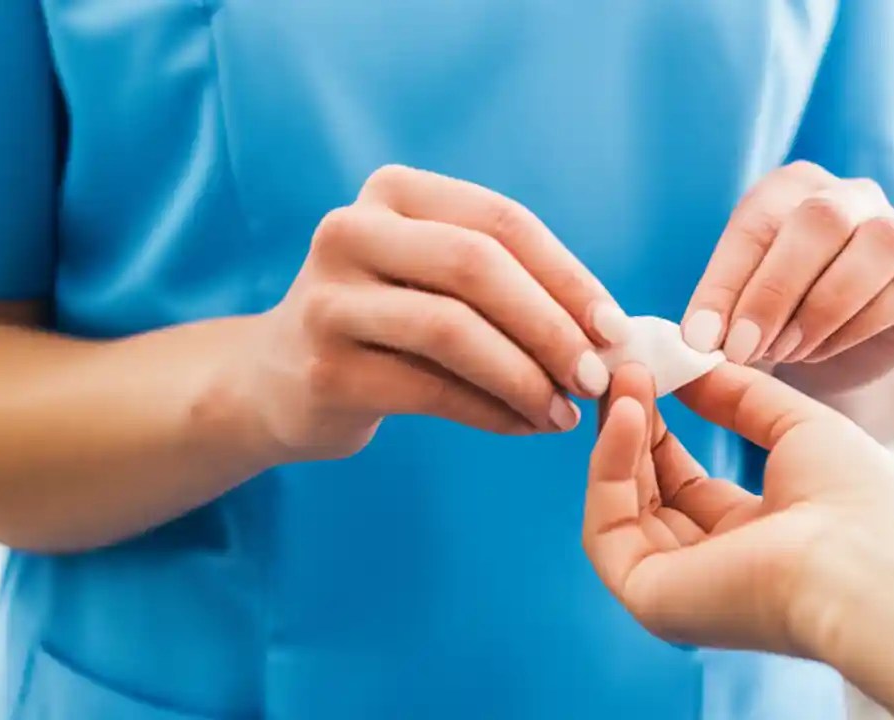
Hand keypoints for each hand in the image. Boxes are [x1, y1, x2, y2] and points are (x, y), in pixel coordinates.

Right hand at [232, 165, 630, 460]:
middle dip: (551, 327)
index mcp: (394, 192)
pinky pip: (430, 390)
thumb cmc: (389, 322)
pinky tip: (523, 426)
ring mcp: (329, 299)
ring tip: (563, 412)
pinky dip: (491, 412)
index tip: (615, 328)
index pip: (502, 221)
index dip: (568, 276)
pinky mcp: (324, 368)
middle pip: (477, 267)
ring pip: (452, 331)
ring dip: (525, 377)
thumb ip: (510, 285)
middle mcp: (352, 231)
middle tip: (595, 377)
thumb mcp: (436, 277)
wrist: (279, 378)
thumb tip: (609, 332)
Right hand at [582, 362, 893, 656]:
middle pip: (649, 494)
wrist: (864, 568)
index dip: (664, 431)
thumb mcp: (801, 428)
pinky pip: (607, 526)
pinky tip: (629, 414)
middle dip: (636, 427)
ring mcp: (678, 588)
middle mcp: (713, 570)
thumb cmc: (857, 507)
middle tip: (627, 368)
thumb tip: (691, 371)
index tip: (652, 376)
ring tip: (626, 379)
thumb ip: (743, 397)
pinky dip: (608, 466)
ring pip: (622, 506)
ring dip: (618, 437)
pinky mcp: (650, 596)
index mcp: (756, 542)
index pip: (688, 487)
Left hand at [681, 162, 893, 387]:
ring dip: (823, 310)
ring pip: (877, 245)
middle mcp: (848, 195)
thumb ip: (722, 312)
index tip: (702, 339)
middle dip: (776, 291)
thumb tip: (699, 339)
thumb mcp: (741, 306)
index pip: (756, 223)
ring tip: (786, 353)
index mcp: (789, 187)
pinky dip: (855, 328)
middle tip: (744, 349)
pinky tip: (822, 351)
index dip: (725, 283)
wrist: (842, 345)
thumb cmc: (780, 313)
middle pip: (821, 220)